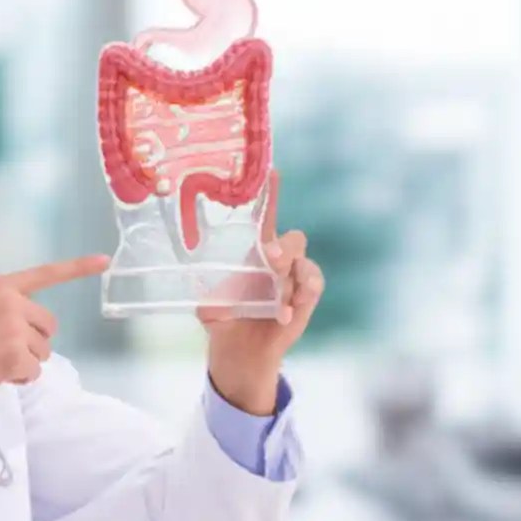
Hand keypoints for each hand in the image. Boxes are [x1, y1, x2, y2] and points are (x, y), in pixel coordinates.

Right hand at [0, 255, 108, 433]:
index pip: (45, 274)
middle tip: (2, 351)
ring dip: (25, 363)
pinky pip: (35, 372)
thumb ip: (4, 310)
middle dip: (34, 342)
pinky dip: (20, 379)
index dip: (77, 268)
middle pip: (49, 326)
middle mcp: (10, 302)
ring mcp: (14, 328)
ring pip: (44, 351)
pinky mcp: (15, 355)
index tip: (105, 260)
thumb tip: (35, 329)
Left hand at [198, 171, 323, 415]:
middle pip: (294, 240)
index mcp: (255, 252)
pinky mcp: (304, 300)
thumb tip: (207, 307)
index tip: (273, 171)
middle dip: (284, 247)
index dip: (271, 194)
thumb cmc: (224, 317)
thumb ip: (210, 303)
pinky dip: (302, 296)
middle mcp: (279, 261)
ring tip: (282, 291)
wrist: (239, 349)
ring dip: (295, 273)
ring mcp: (294, 280)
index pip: (266, 217)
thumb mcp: (210, 308)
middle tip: (270, 258)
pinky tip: (287, 310)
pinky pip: (313, 288)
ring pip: (306, 264)